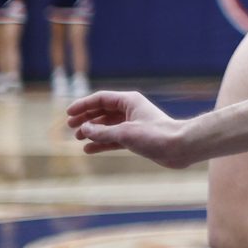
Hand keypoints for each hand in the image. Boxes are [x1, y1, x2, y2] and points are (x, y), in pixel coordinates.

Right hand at [66, 90, 192, 166]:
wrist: (179, 147)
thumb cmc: (155, 135)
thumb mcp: (124, 133)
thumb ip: (101, 131)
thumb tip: (84, 129)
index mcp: (129, 101)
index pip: (101, 99)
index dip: (83, 105)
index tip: (68, 114)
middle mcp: (131, 110)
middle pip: (103, 110)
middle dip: (86, 117)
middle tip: (69, 126)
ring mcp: (133, 124)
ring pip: (107, 125)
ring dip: (92, 131)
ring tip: (78, 137)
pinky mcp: (136, 138)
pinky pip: (114, 138)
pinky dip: (101, 142)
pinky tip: (89, 149)